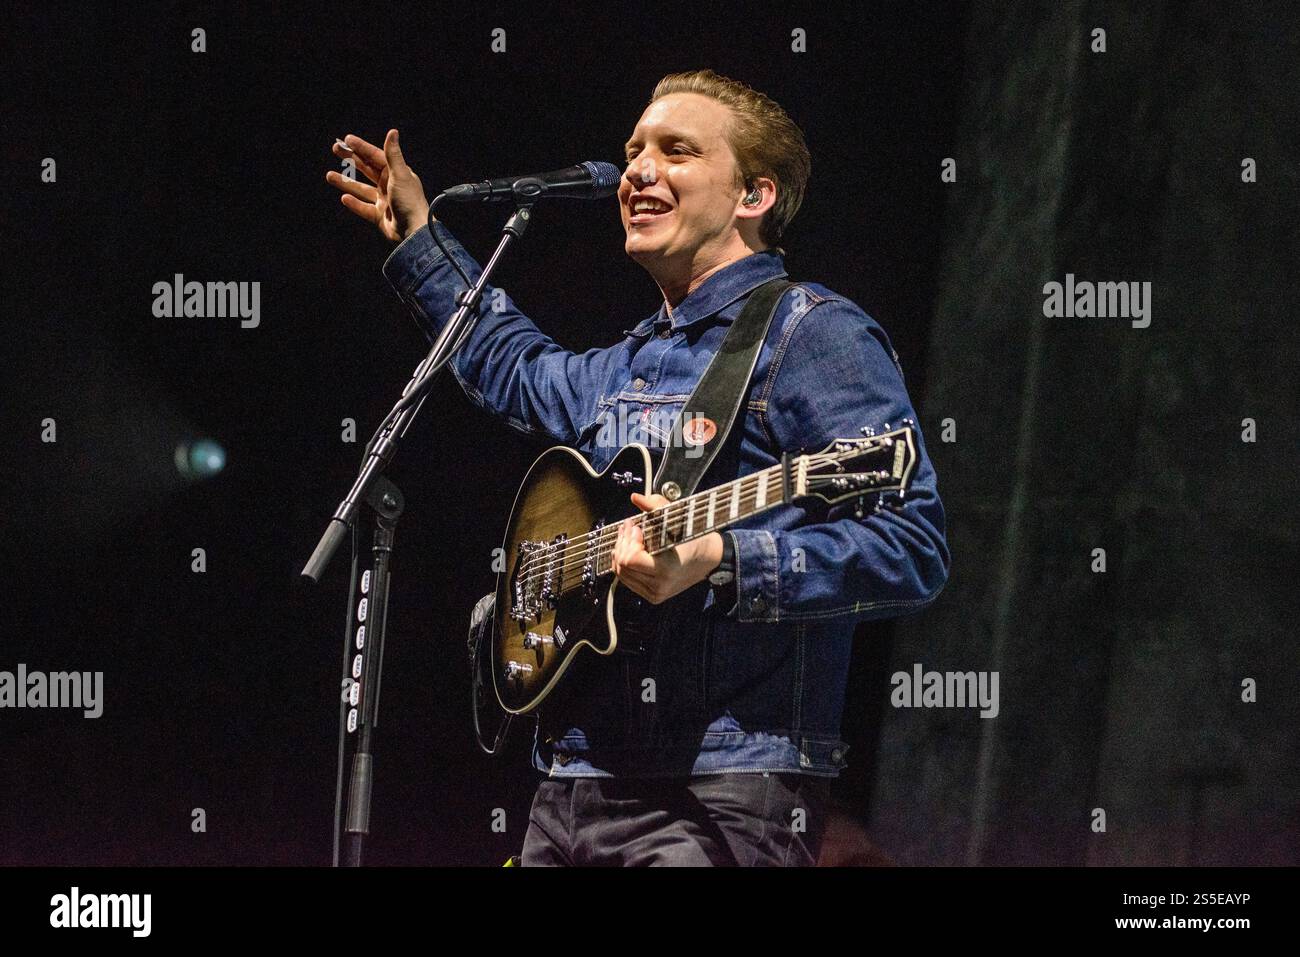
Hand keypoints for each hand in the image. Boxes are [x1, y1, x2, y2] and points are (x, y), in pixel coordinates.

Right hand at [326, 129, 430, 241]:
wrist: (414, 231)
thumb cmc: (410, 201)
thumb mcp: (400, 175)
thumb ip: (393, 154)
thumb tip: (393, 131)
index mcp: (396, 174)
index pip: (376, 156)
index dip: (362, 147)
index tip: (347, 139)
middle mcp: (389, 186)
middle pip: (367, 169)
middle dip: (352, 159)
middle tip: (336, 149)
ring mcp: (384, 201)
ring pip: (361, 189)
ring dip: (346, 182)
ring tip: (329, 176)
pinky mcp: (380, 216)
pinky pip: (364, 208)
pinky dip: (354, 203)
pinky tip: (344, 198)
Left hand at [610, 493, 724, 604]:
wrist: (710, 558)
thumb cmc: (694, 538)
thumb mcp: (676, 519)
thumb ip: (654, 507)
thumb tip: (636, 497)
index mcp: (666, 569)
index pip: (630, 559)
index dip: (628, 540)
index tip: (636, 526)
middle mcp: (659, 585)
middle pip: (622, 565)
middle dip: (622, 543)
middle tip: (628, 527)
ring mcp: (655, 593)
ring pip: (621, 573)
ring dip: (621, 552)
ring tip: (628, 536)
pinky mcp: (653, 595)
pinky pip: (628, 580)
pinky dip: (625, 564)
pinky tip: (631, 550)